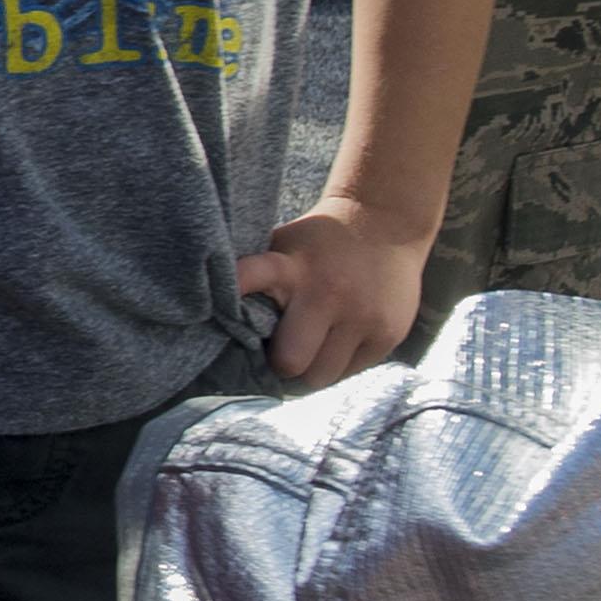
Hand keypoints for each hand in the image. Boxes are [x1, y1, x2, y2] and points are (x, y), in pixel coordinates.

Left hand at [235, 191, 430, 384]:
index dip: (234, 290)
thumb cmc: (319, 244)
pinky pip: (350, 372)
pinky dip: (340, 365)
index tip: (213, 308)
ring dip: (311, 370)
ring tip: (311, 352)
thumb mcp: (285, 247)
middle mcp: (326, 293)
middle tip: (281, 353)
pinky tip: (339, 343)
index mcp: (291, 267)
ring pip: (321, 377)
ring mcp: (361, 316)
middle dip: (281, 363)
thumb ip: (259, 280)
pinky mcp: (387, 334)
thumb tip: (218, 320)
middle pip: (290, 360)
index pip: (250, 277)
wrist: (385, 223)